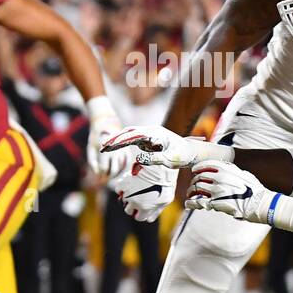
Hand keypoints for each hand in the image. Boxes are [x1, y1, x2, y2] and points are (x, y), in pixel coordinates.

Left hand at [85, 96, 123, 175]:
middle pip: (114, 170)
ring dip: (115, 174)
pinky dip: (122, 168)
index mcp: (106, 150)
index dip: (101, 175)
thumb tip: (97, 173)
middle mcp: (116, 151)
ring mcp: (123, 150)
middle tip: (103, 181)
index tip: (97, 177)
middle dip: (108, 177)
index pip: (104, 168)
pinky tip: (116, 171)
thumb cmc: (95, 137)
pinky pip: (127, 162)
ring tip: (108, 177)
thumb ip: (92, 161)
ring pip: (121, 167)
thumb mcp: (90, 148)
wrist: (106, 123)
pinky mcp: (127, 149)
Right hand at [102, 124, 233, 169]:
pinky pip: (131, 141)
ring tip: (103, 148)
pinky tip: (111, 149)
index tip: (110, 145)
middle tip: (101, 146)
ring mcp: (148, 136)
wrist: (192, 152)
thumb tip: (138, 159)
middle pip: (128, 132)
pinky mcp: (146, 141)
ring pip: (128, 135)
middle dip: (114, 139)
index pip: (134, 134)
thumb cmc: (183, 155)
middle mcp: (150, 132)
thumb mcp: (171, 160)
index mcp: (155, 133)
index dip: (121, 140)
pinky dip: (121, 144)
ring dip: (116, 141)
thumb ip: (155, 159)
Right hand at [112, 160, 176, 221]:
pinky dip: (122, 188)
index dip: (141, 213)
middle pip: (128, 210)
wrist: (159, 169)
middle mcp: (135, 203)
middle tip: (139, 199)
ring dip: (128, 197)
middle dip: (133, 206)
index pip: (139, 217)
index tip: (143, 208)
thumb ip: (156, 212)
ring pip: (123, 201)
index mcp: (145, 209)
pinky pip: (118, 190)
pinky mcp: (123, 184)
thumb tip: (149, 219)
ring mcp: (128, 194)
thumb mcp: (165, 200)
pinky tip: (130, 184)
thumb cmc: (164, 184)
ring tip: (136, 190)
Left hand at [185, 158, 278, 223]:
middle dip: (194, 181)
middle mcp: (220, 178)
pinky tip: (189, 203)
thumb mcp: (245, 176)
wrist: (261, 204)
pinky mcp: (215, 203)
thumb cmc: (255, 191)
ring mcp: (217, 190)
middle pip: (199, 177)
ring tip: (191, 195)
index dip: (199, 167)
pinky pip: (197, 202)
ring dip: (191, 192)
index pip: (208, 164)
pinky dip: (191, 203)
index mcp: (228, 170)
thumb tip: (225, 168)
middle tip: (193, 186)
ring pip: (196, 188)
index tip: (194, 171)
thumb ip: (234, 171)